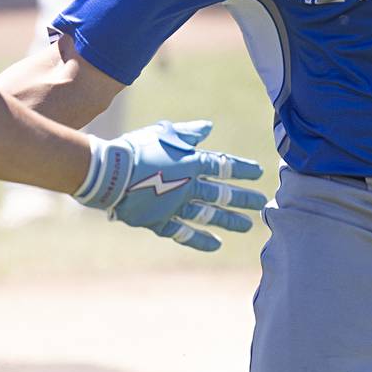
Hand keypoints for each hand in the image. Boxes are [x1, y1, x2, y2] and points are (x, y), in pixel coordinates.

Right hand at [76, 120, 267, 251]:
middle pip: (222, 193)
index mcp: (191, 163)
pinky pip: (185, 233)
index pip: (223, 166)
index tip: (259, 173)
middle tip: (261, 204)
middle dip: (243, 198)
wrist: (110, 172)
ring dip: (230, 220)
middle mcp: (189, 186)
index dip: (242, 170)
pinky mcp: (160, 221)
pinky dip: (201, 239)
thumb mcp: (164, 132)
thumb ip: (188, 133)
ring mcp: (176, 206)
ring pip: (209, 215)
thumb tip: (208, 127)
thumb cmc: (137, 147)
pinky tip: (217, 244)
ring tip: (247, 225)